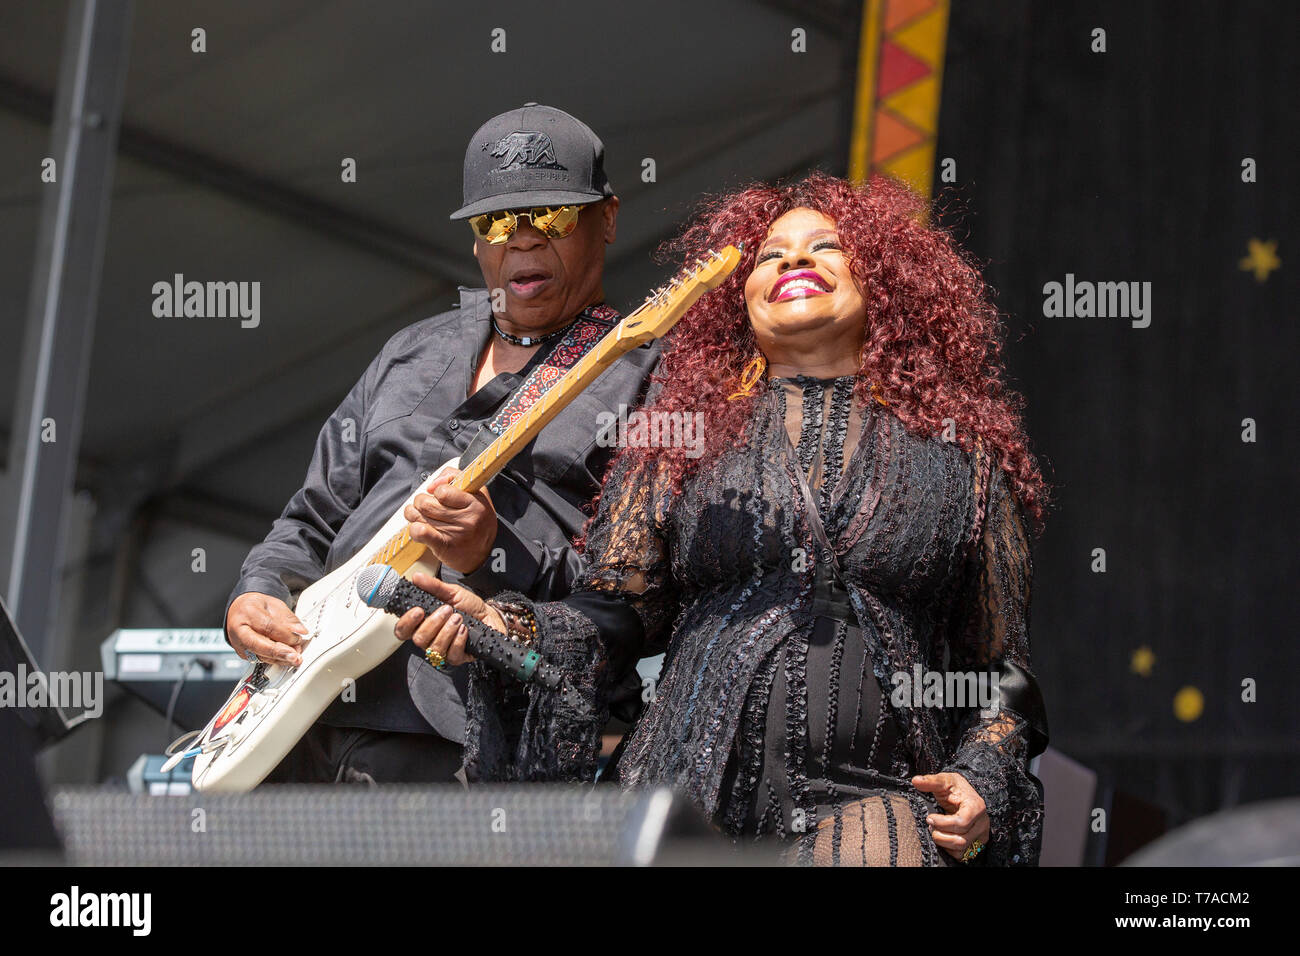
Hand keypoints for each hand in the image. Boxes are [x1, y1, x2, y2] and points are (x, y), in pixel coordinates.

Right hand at [225, 592, 306, 666]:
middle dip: (279, 652)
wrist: (239, 612)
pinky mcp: (244, 654)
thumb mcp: (274, 604)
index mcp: (247, 612)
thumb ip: (287, 618)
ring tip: (295, 659)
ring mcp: (240, 644)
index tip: (298, 637)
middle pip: (258, 645)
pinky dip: (276, 660)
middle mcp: (240, 631)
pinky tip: (287, 659)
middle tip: (295, 655)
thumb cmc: (256, 607)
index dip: (284, 634)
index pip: (267, 626)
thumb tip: (300, 630)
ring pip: (260, 656)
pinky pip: (261, 659)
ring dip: (280, 659)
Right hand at [391, 571, 506, 667]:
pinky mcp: (458, 658)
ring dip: (447, 630)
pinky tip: (465, 630)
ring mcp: (443, 650)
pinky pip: (452, 655)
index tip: (419, 610)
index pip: (403, 630)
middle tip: (448, 610)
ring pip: (435, 648)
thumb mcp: (452, 592)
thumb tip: (417, 577)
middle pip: (418, 640)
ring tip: (459, 618)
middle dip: (433, 623)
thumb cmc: (469, 606)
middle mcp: (430, 639)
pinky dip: (458, 640)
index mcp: (423, 624)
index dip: (406, 623)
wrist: (491, 616)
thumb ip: (434, 586)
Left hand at [404, 468, 496, 573]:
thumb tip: (432, 484)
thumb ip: (454, 477)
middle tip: (424, 505)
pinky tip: (417, 528)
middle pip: (427, 504)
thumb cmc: (476, 520)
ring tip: (419, 515)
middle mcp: (468, 519)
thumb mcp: (475, 493)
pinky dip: (414, 529)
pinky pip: (420, 532)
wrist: (484, 554)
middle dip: (420, 502)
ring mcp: (456, 534)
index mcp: (476, 502)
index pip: (443, 490)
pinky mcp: (444, 547)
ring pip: (420, 516)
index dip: (436, 490)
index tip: (437, 495)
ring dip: (414, 514)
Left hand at [911, 772, 989, 860]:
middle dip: (940, 833)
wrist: (964, 795)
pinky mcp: (976, 843)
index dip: (943, 823)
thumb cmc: (954, 787)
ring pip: (960, 849)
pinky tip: (942, 836)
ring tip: (935, 830)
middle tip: (930, 823)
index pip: (962, 823)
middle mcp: (982, 823)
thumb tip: (915, 780)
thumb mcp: (944, 781)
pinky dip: (948, 849)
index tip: (929, 817)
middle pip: (960, 839)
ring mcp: (980, 835)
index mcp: (976, 806)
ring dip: (942, 841)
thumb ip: (931, 781)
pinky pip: (961, 854)